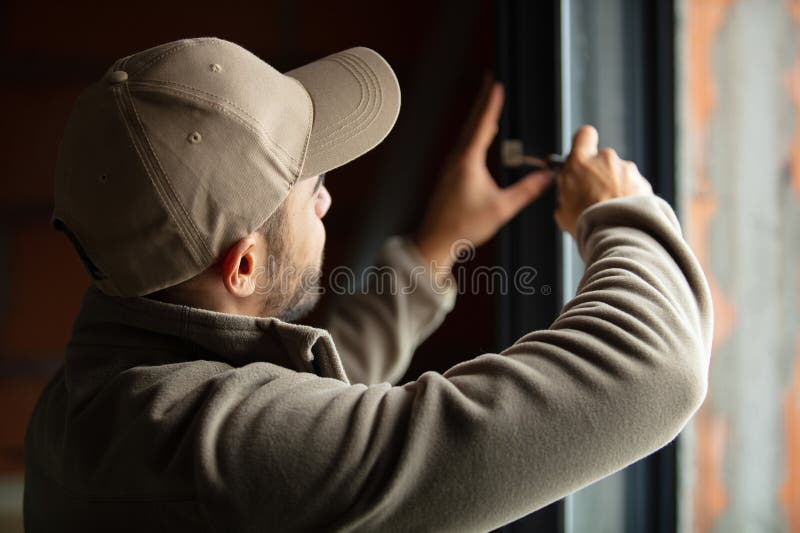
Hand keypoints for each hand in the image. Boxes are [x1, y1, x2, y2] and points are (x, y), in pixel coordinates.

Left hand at [415, 80, 553, 270]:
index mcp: (468, 161)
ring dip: (477, 117)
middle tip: (489, 81)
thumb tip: (547, 177)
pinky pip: (463, 146)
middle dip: (483, 101)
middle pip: (472, 123)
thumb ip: (527, 190)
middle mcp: (457, 159)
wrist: (436, 239)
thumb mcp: (502, 208)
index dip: (491, 102)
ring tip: (487, 104)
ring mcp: (451, 166)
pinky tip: (477, 139)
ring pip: (466, 134)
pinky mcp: (449, 175)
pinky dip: (473, 134)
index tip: (496, 84)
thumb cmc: (463, 225)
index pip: (483, 124)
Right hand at [555, 125, 652, 238]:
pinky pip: (633, 185)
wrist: (617, 234)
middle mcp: (605, 159)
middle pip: (601, 158)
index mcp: (580, 162)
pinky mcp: (642, 182)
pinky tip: (623, 212)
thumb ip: (565, 195)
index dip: (583, 144)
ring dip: (615, 186)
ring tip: (610, 209)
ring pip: (618, 173)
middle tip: (593, 195)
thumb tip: (568, 197)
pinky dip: (629, 196)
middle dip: (599, 174)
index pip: (584, 135)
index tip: (581, 155)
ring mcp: (626, 169)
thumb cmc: (587, 223)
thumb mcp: (562, 211)